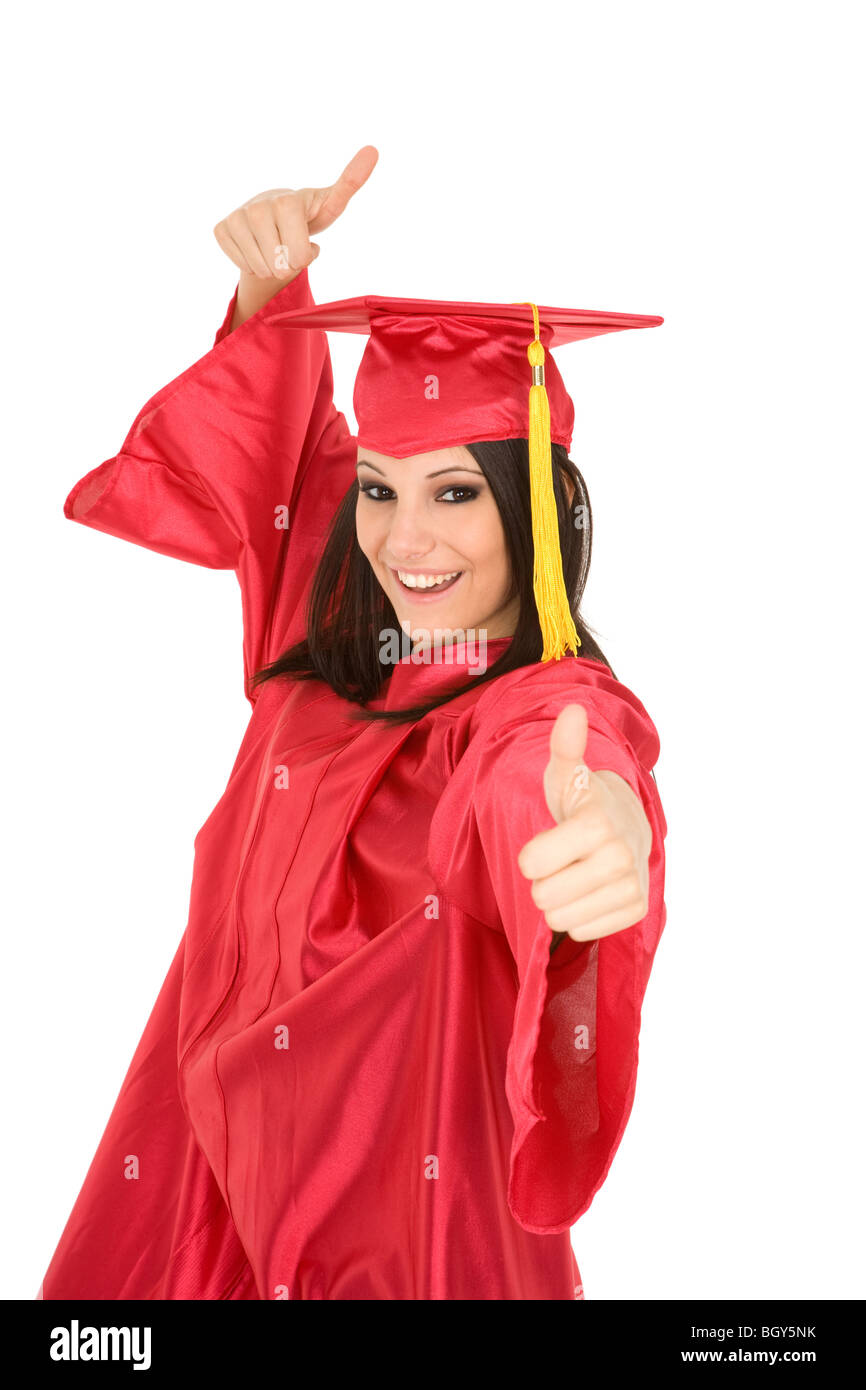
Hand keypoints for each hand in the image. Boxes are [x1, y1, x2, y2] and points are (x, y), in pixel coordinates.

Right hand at [213, 144, 378, 281]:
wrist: (273, 215)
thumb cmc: (307, 214)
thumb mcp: (331, 204)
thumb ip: (351, 182)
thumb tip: (373, 149)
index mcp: (286, 202)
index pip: (300, 257)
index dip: (306, 255)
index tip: (306, 237)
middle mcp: (258, 207)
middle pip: (280, 266)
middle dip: (289, 262)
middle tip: (289, 242)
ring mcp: (236, 217)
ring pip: (260, 269)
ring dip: (272, 265)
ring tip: (275, 244)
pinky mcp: (221, 229)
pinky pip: (242, 266)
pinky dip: (253, 264)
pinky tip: (257, 246)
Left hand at [516, 703, 651, 943]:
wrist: (627, 825)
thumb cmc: (582, 802)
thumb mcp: (566, 774)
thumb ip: (564, 747)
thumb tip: (572, 712)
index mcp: (597, 825)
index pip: (531, 865)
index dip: (531, 856)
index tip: (548, 840)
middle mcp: (620, 857)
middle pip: (544, 896)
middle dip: (544, 882)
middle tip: (562, 861)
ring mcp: (631, 886)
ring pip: (562, 919)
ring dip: (559, 901)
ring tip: (574, 875)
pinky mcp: (636, 911)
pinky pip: (583, 932)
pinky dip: (579, 917)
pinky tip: (589, 891)